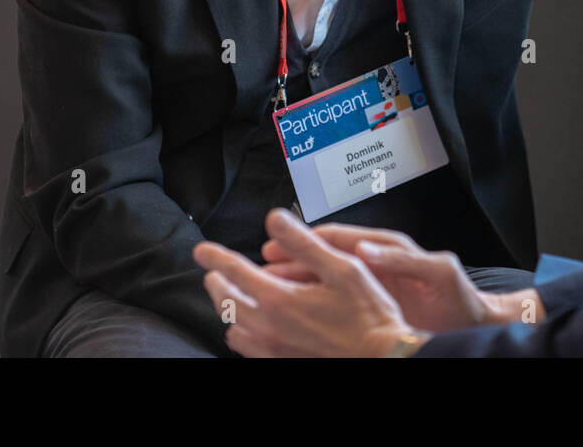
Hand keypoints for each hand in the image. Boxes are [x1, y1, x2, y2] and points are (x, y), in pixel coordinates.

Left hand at [193, 208, 425, 356]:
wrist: (382, 358)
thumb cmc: (367, 313)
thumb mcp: (342, 268)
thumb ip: (304, 243)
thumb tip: (275, 218)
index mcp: (278, 300)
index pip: (235, 272)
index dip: (216, 257)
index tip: (201, 250)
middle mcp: (267, 329)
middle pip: (226, 303)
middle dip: (218, 283)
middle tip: (215, 272)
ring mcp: (272, 352)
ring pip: (233, 330)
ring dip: (230, 311)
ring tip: (235, 298)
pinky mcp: (280, 365)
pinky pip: (248, 350)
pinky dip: (243, 334)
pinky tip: (253, 328)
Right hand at [262, 222, 502, 332]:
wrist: (472, 322)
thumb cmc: (458, 296)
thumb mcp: (437, 272)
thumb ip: (404, 260)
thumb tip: (364, 250)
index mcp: (388, 249)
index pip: (339, 239)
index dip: (306, 240)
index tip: (278, 244)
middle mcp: (375, 261)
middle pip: (325, 255)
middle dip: (291, 258)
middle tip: (259, 264)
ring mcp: (372, 284)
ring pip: (326, 278)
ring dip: (297, 280)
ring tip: (266, 285)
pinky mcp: (373, 305)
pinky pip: (337, 300)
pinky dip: (315, 301)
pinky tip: (296, 310)